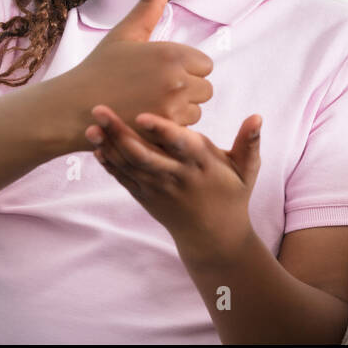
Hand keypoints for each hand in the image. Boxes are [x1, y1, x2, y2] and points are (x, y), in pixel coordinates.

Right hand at [62, 0, 213, 139]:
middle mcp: (177, 80)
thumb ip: (151, 2)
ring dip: (180, 110)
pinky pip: (184, 131)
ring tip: (149, 104)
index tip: (160, 72)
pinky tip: (147, 120)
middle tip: (154, 89)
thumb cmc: (100, 67)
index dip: (186, 68)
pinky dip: (170, 128)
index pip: (205, 64)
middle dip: (186, 90)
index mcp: (173, 53)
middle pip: (205, 88)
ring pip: (197, 110)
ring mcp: (172, 109)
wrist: (72, 108)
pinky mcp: (163, 132)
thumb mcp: (127, 31)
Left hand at [85, 103, 262, 262]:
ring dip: (108, 146)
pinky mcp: (146, 197)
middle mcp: (177, 176)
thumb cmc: (232, 194)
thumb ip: (250, 142)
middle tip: (99, 109)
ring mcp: (159, 188)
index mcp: (202, 164)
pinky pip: (124, 179)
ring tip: (89, 126)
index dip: (162, 132)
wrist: (214, 237)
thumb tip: (257, 116)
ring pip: (129, 166)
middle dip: (120, 132)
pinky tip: (95, 146)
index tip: (143, 116)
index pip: (180, 145)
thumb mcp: (247, 170)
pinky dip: (109, 164)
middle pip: (144, 154)